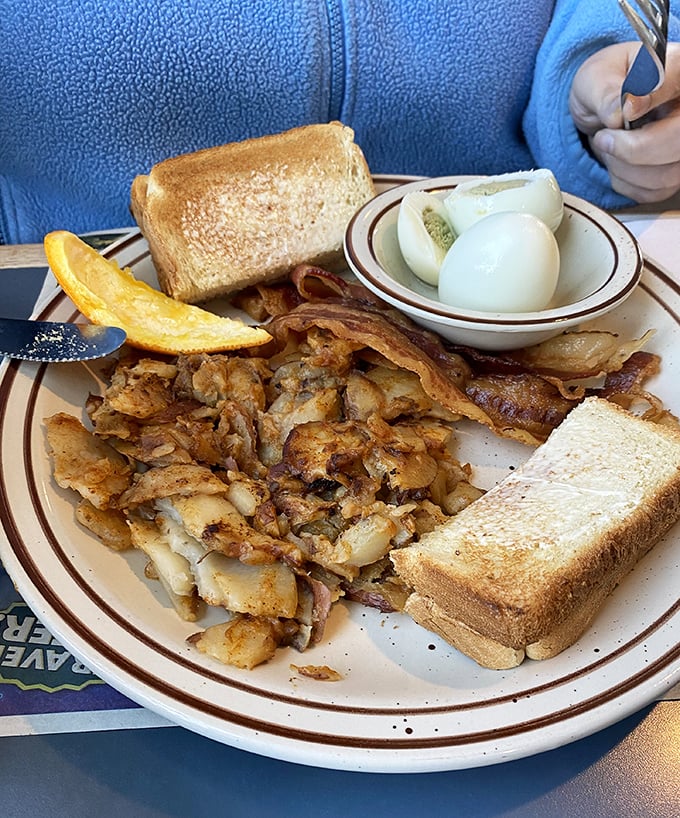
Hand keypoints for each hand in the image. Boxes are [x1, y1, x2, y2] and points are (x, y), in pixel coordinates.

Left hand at [569, 42, 679, 202]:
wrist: (602, 112)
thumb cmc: (603, 88)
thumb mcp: (594, 80)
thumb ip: (606, 92)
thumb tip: (623, 109)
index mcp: (677, 68)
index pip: (676, 81)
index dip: (653, 98)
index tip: (627, 108)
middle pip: (677, 140)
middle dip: (632, 149)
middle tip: (604, 137)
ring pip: (666, 173)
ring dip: (623, 168)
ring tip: (609, 146)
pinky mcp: (675, 172)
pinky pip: (653, 191)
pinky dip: (625, 182)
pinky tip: (618, 162)